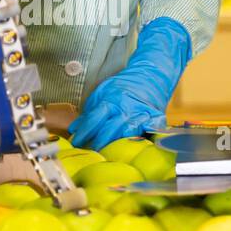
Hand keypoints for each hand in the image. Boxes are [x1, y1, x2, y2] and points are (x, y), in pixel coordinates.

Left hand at [69, 18, 191, 149]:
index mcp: (110, 100)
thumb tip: (74, 129)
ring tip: (110, 154)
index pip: (94, 118)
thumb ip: (89, 112)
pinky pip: (152, 130)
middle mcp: (126, 107)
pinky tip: (140, 146)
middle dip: (100, 142)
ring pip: (130, 131)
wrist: (149, 76)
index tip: (76, 143)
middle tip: (92, 153)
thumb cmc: (123, 88)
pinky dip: (147, 138)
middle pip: (111, 127)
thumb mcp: (102, 93)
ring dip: (119, 143)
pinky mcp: (156, 117)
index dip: (84, 132)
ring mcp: (141, 113)